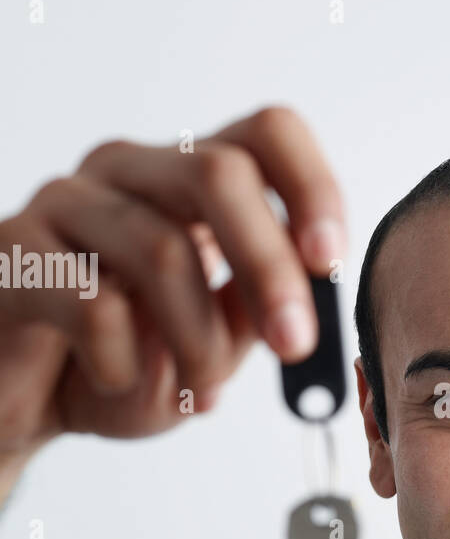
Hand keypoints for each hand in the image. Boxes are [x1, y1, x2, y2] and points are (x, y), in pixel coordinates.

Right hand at [0, 106, 345, 492]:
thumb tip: (310, 302)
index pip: (267, 134)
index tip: (328, 261)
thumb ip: (258, 316)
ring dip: (198, 342)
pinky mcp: (12, 250)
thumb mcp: (211, 348)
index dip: (310, 188)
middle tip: (294, 343)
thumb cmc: (120, 364)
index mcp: (190, 180)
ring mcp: (66, 201)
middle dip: (269, 267)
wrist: (21, 405)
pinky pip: (94, 306)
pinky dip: (124, 364)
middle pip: (219, 173)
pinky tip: (114, 381)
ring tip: (197, 392)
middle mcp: (131, 171)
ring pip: (164, 250)